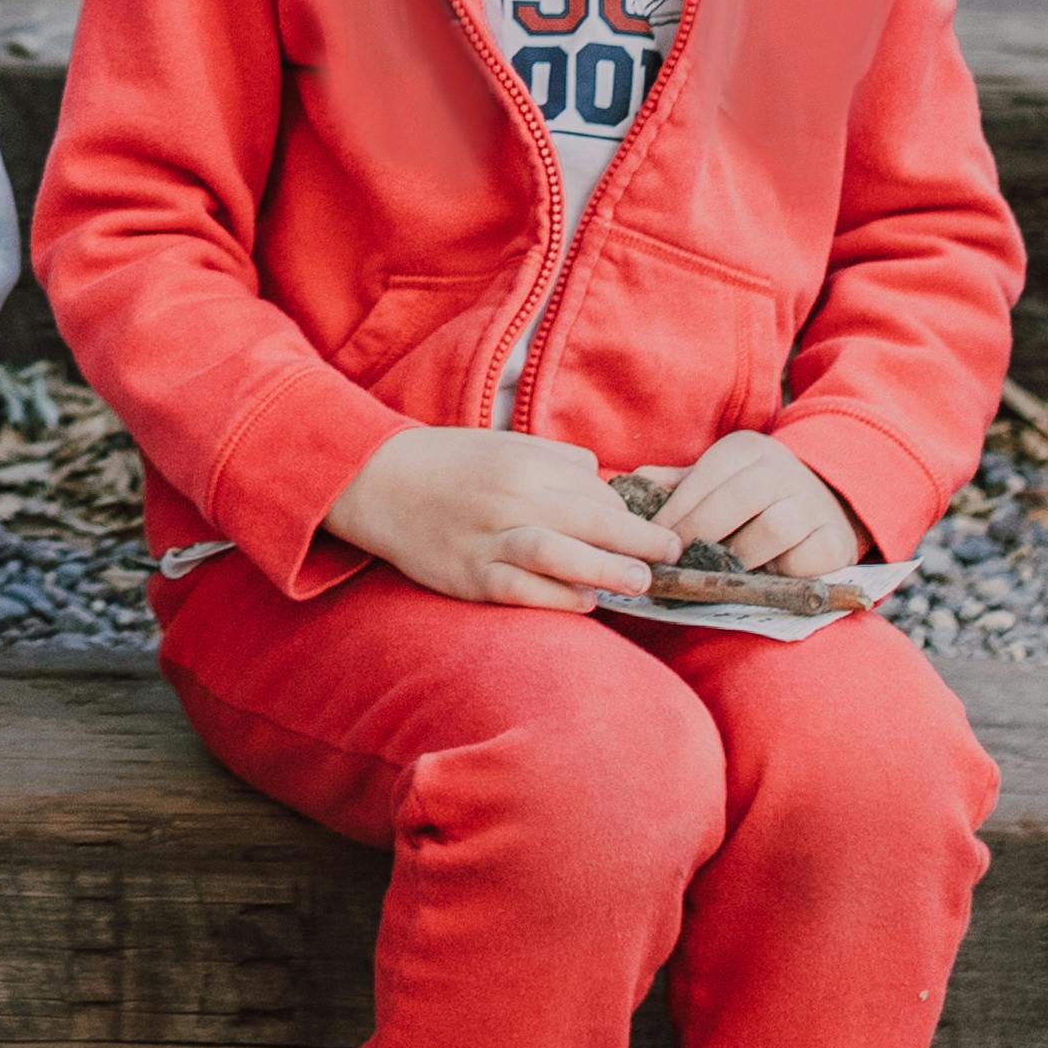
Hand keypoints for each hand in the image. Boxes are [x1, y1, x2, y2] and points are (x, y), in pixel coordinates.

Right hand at [321, 426, 661, 611]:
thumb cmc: (450, 464)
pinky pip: (523, 590)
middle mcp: (510, 497)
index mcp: (523, 462)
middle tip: (671, 557)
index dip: (632, 516)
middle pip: (588, 520)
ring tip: (640, 582)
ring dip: (606, 570)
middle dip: (638, 541)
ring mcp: (488, 538)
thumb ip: (558, 463)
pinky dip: (559, 598)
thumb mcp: (505, 446)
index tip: (661, 534)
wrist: (376, 481)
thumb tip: (606, 487)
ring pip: (559, 556)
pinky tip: (586, 601)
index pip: (594, 490)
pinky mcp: (469, 576)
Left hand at [644, 436, 872, 578]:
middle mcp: (784, 471)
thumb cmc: (756, 495)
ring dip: (739, 556)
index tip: (653, 540)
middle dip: (700, 532)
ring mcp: (813, 505)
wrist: (830, 499)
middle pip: (738, 498)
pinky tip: (762, 576)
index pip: (707, 475)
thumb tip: (629, 486)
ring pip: (773, 528)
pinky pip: (804, 560)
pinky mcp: (835, 541)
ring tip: (717, 571)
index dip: (677, 510)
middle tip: (677, 560)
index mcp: (748, 450)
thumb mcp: (718, 478)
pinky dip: (780, 572)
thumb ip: (677, 484)